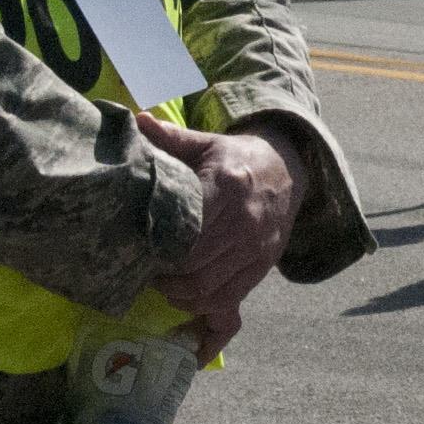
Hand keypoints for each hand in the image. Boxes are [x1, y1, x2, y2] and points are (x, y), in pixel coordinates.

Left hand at [146, 116, 298, 352]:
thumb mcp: (205, 143)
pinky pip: (229, 297)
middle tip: (141, 269)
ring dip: (178, 293)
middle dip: (162, 274)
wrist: (287, 169)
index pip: (186, 230)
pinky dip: (202, 304)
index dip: (157, 247)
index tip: (137, 248)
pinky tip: (183, 296)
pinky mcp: (264, 264)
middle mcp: (245, 220)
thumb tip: (137, 120)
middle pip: (193, 265)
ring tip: (160, 283)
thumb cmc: (234, 159)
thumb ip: (170, 137)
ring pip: (208, 286)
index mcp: (226, 187)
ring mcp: (257, 246)